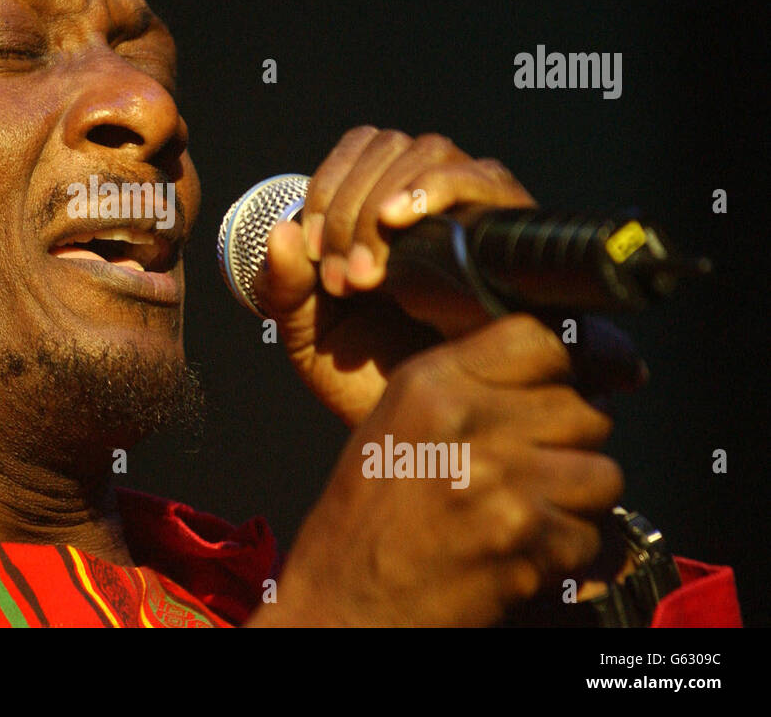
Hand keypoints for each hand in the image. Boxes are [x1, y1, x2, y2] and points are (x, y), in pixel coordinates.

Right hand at [246, 315, 624, 625]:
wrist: (343, 605)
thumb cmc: (366, 521)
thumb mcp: (398, 423)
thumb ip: (470, 388)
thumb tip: (572, 374)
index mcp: (428, 382)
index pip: (540, 339)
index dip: (560, 372)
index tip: (552, 398)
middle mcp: (464, 419)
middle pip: (584, 409)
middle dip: (569, 447)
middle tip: (529, 476)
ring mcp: (498, 478)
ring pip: (602, 473)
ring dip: (577, 503)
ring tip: (526, 517)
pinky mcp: (523, 539)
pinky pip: (591, 536)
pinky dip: (566, 556)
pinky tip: (520, 557)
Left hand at [254, 126, 536, 425]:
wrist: (431, 434)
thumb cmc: (371, 380)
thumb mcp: (308, 334)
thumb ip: (282, 286)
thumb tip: (282, 232)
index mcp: (380, 211)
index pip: (361, 146)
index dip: (329, 185)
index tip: (313, 251)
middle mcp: (430, 202)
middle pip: (391, 146)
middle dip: (349, 207)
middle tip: (342, 281)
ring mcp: (472, 213)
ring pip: (431, 152)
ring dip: (383, 201)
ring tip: (368, 276)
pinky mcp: (511, 237)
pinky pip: (484, 177)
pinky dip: (434, 188)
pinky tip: (400, 221)